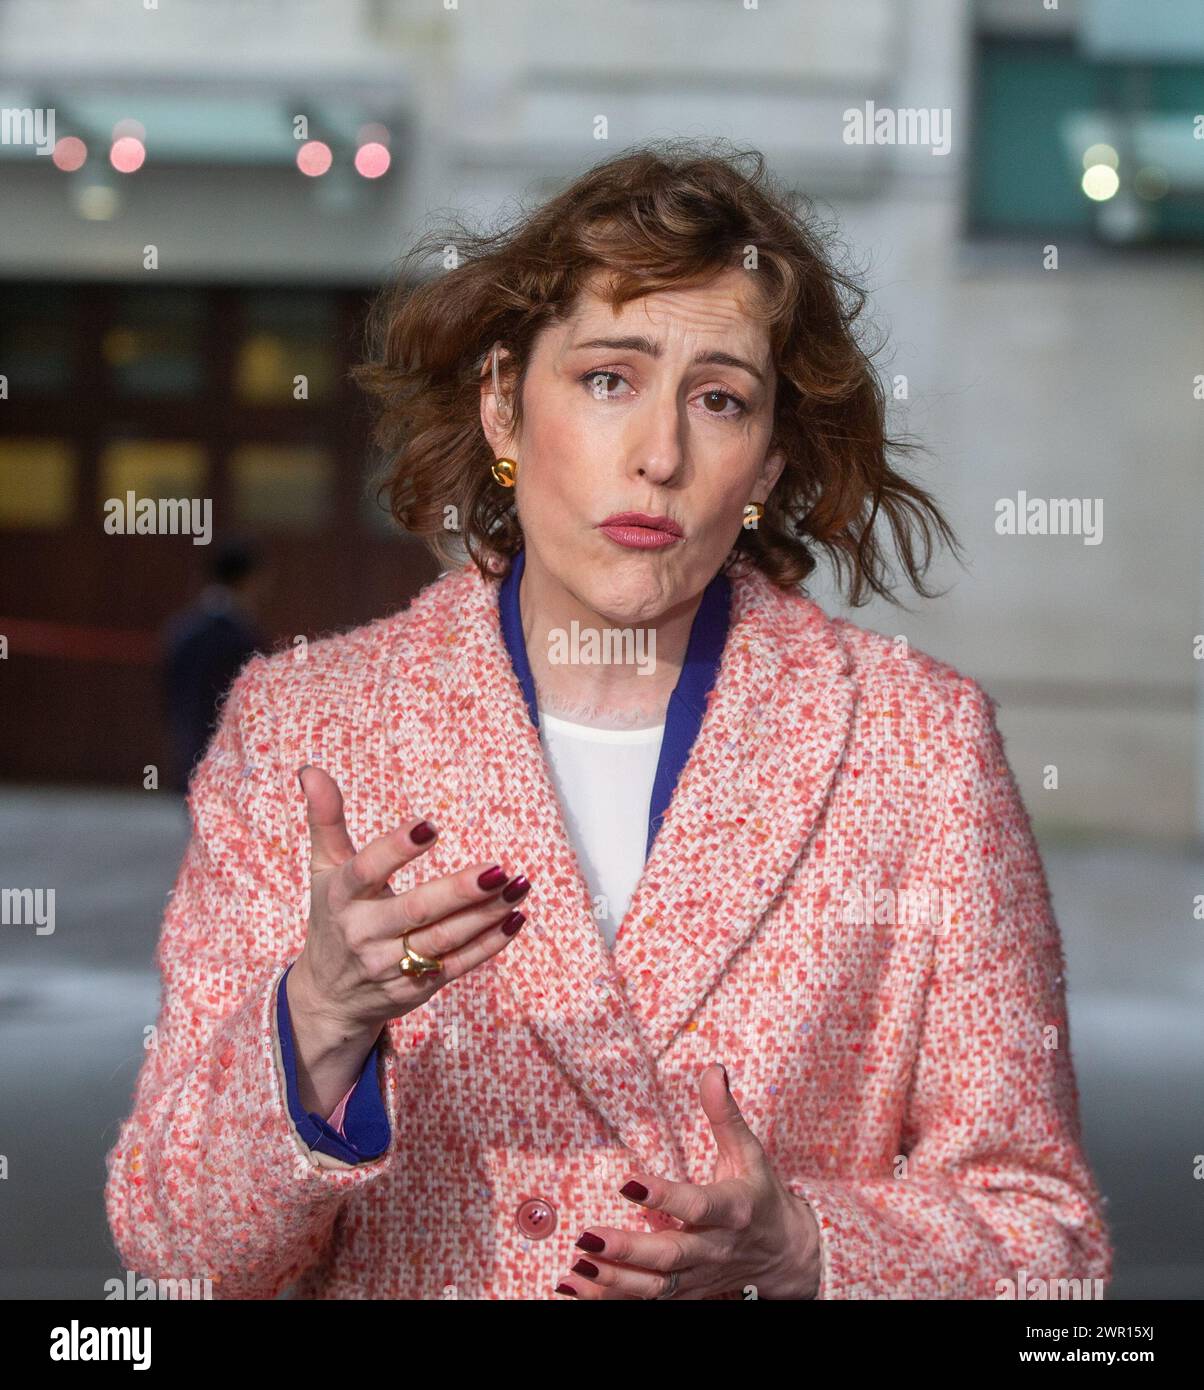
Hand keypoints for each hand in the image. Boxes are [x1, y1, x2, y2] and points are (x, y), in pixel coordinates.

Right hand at [286, 765, 530, 1110]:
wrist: (329, 998)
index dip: (397, 848)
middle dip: (458, 891)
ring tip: (519, 885)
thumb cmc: (333, 918)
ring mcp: (391, 966)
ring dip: (486, 913)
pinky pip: (458, 965)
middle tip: (498, 868)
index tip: (431, 825)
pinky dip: (490, 944)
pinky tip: (515, 918)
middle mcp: (364, 933)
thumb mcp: (324, 870)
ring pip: (444, 938)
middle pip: (415, 910)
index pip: (367, 870)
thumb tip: (311, 769)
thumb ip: (325, 820)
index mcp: (342, 896)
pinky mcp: (417, 988)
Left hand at [554, 1063, 820, 1299]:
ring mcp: (701, 1277)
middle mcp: (716, 1249)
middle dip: (628, 1251)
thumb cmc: (761, 1195)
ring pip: (657, 1289)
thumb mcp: (748, 1152)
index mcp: (733, 1210)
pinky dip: (612, 1300)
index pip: (697, 1205)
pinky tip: (574, 1289)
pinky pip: (650, 1303)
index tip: (628, 1182)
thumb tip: (711, 1069)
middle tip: (587, 1237)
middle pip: (671, 1256)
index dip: (664, 1196)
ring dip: (614, 1283)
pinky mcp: (689, 1294)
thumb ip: (725, 1114)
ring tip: (575, 1268)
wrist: (788, 1254)